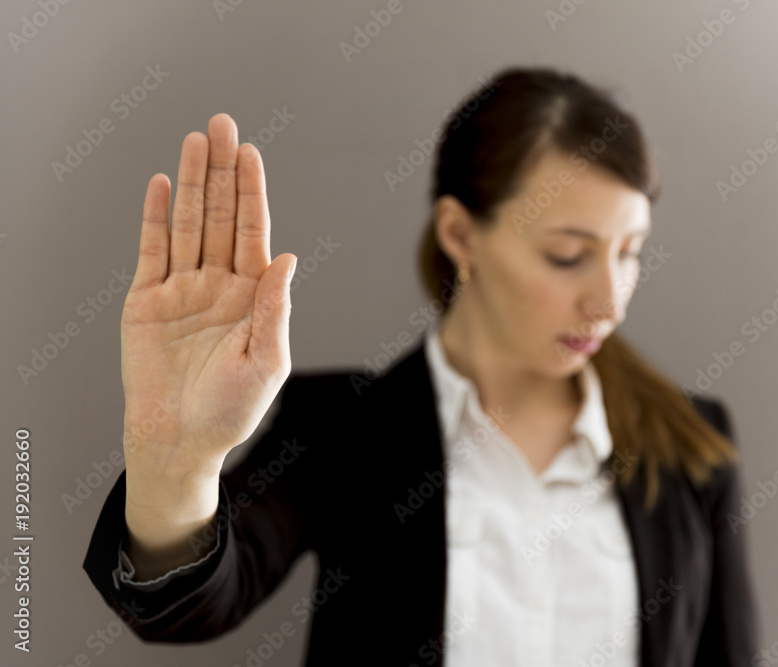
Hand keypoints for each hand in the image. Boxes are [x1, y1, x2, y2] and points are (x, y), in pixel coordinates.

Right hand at [120, 113, 296, 477]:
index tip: (252, 154)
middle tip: (222, 125)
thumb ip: (274, 308)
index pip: (252, 232)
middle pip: (220, 215)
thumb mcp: (265, 361)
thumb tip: (289, 257)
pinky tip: (163, 185)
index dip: (252, 192)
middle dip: (223, 171)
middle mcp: (219, 284)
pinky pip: (152, 251)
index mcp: (252, 296)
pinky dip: (155, 217)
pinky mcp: (147, 300)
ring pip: (188, 224)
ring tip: (196, 141)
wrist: (179, 440)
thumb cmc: (230, 410)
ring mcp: (182, 289)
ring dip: (192, 182)